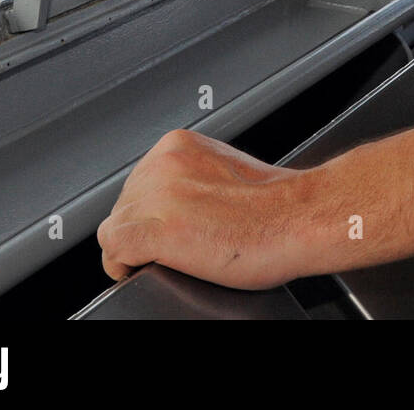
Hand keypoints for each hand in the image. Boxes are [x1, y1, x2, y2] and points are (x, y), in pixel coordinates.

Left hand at [97, 128, 308, 289]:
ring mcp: (158, 197)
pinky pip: (114, 248)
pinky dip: (121, 264)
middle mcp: (163, 164)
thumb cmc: (278, 204)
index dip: (146, 210)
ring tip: (161, 259)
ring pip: (115, 227)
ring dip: (131, 248)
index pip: (136, 181)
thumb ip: (194, 175)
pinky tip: (140, 268)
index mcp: (179, 145)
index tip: (161, 225)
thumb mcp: (227, 169)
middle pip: (123, 204)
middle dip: (140, 227)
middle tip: (170, 246)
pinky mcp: (157, 231)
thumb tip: (176, 200)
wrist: (299, 218)